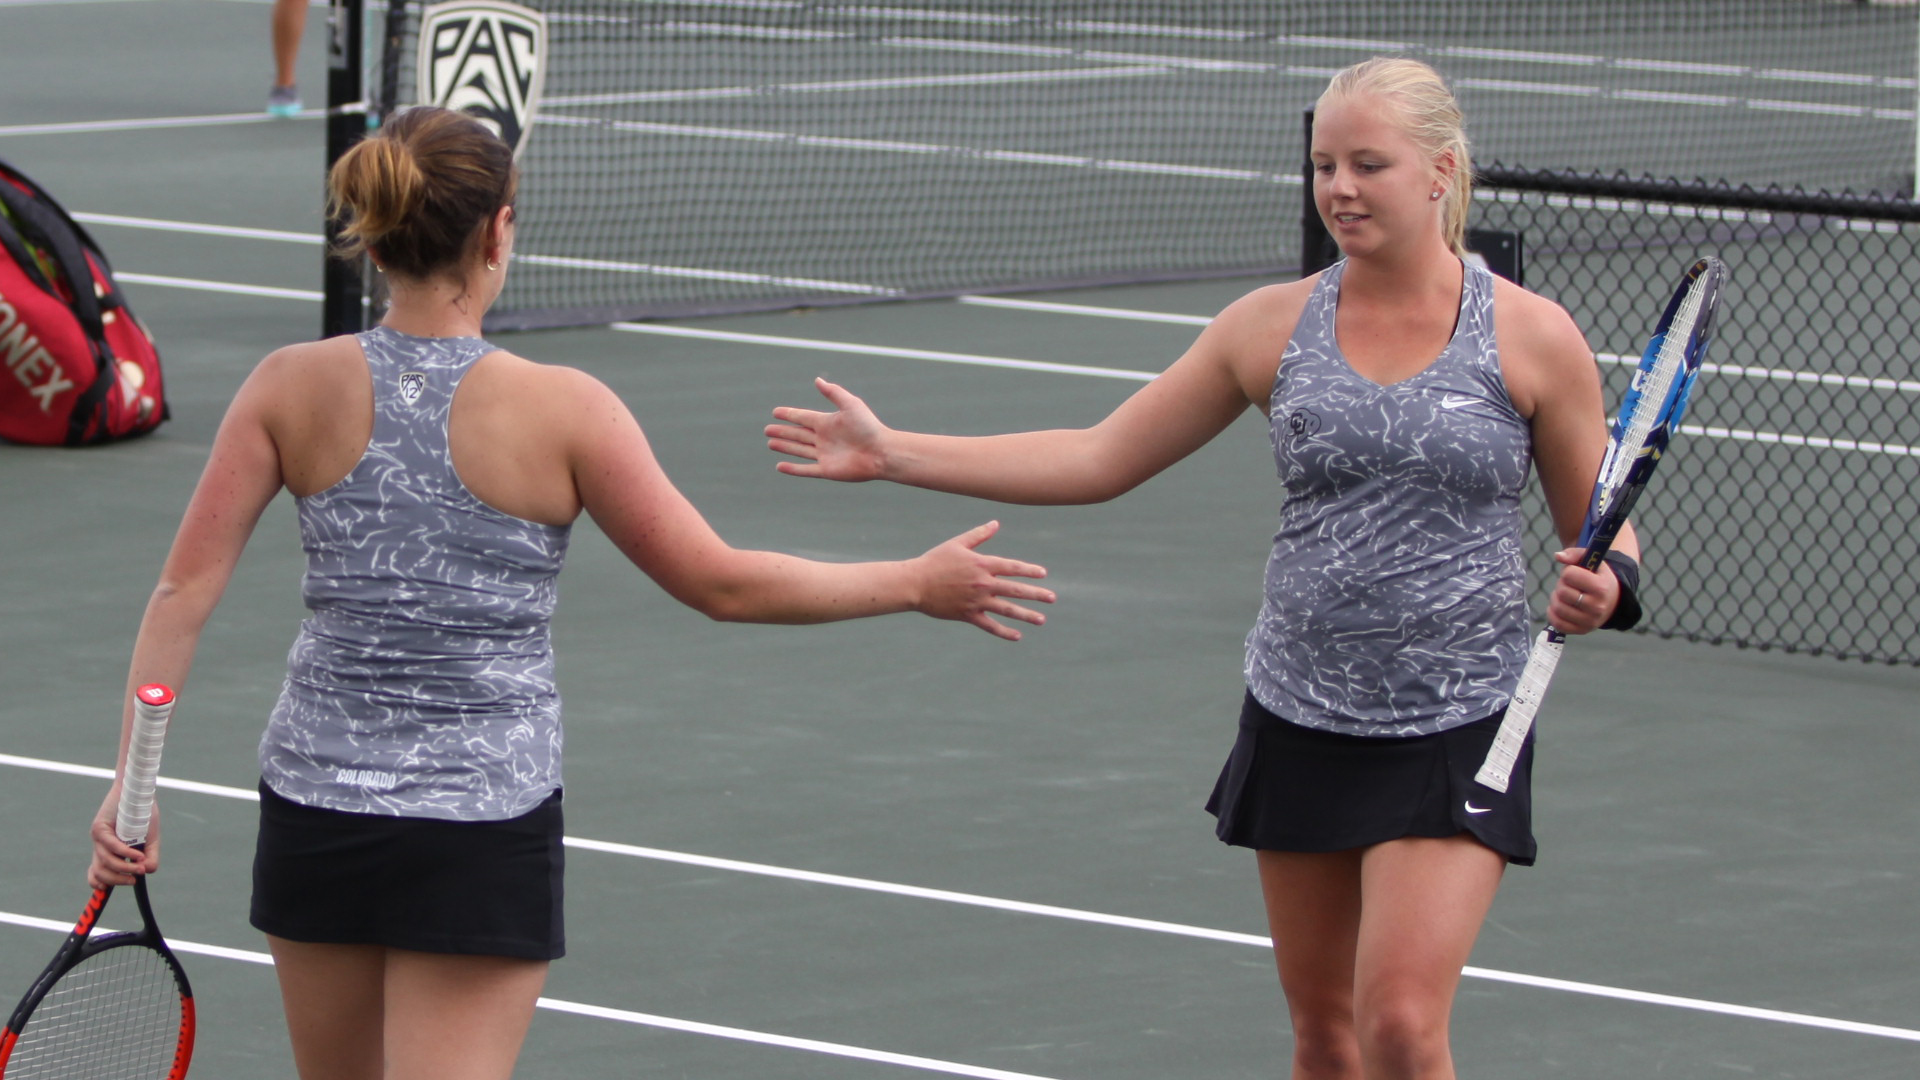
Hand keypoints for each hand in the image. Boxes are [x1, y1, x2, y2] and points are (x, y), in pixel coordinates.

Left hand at [88, 784, 157, 889]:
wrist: (138, 790)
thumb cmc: (144, 813)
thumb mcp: (150, 839)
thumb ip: (149, 857)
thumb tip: (147, 871)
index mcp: (108, 851)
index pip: (96, 873)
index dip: (98, 884)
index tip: (106, 891)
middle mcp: (100, 846)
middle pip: (100, 873)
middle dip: (117, 880)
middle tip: (134, 880)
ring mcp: (98, 838)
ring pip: (106, 862)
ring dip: (124, 868)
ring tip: (141, 868)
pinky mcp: (100, 828)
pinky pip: (111, 846)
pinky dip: (126, 853)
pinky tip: (138, 856)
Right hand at [767, 377, 888, 481]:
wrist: (881, 452)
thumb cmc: (869, 427)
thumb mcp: (851, 405)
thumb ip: (834, 393)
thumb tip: (817, 380)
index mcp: (828, 422)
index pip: (803, 417)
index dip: (789, 414)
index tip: (775, 412)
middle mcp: (824, 438)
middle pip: (798, 434)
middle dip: (783, 431)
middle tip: (767, 429)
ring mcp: (824, 455)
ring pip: (799, 450)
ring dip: (785, 447)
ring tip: (770, 443)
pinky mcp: (827, 470)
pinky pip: (806, 469)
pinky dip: (793, 469)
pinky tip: (780, 466)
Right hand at [913, 521, 1054, 640]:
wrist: (914, 583)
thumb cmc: (934, 561)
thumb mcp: (957, 544)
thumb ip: (979, 535)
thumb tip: (996, 523)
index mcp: (982, 564)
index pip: (1012, 567)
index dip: (1029, 570)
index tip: (1043, 574)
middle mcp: (983, 583)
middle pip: (1015, 589)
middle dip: (1036, 594)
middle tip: (1052, 598)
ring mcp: (976, 601)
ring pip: (1007, 609)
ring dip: (1026, 615)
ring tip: (1042, 619)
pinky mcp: (968, 615)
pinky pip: (989, 625)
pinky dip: (1004, 632)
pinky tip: (1017, 636)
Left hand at [1547, 547, 1619, 634]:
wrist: (1612, 600)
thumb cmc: (1597, 577)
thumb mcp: (1592, 561)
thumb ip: (1575, 554)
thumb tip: (1558, 556)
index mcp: (1602, 587)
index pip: (1569, 575)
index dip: (1568, 571)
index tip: (1576, 573)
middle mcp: (1597, 607)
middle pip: (1562, 592)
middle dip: (1562, 585)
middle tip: (1570, 585)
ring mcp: (1590, 622)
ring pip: (1557, 608)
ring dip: (1556, 598)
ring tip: (1566, 595)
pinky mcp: (1581, 630)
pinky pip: (1557, 623)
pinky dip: (1553, 613)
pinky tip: (1560, 605)